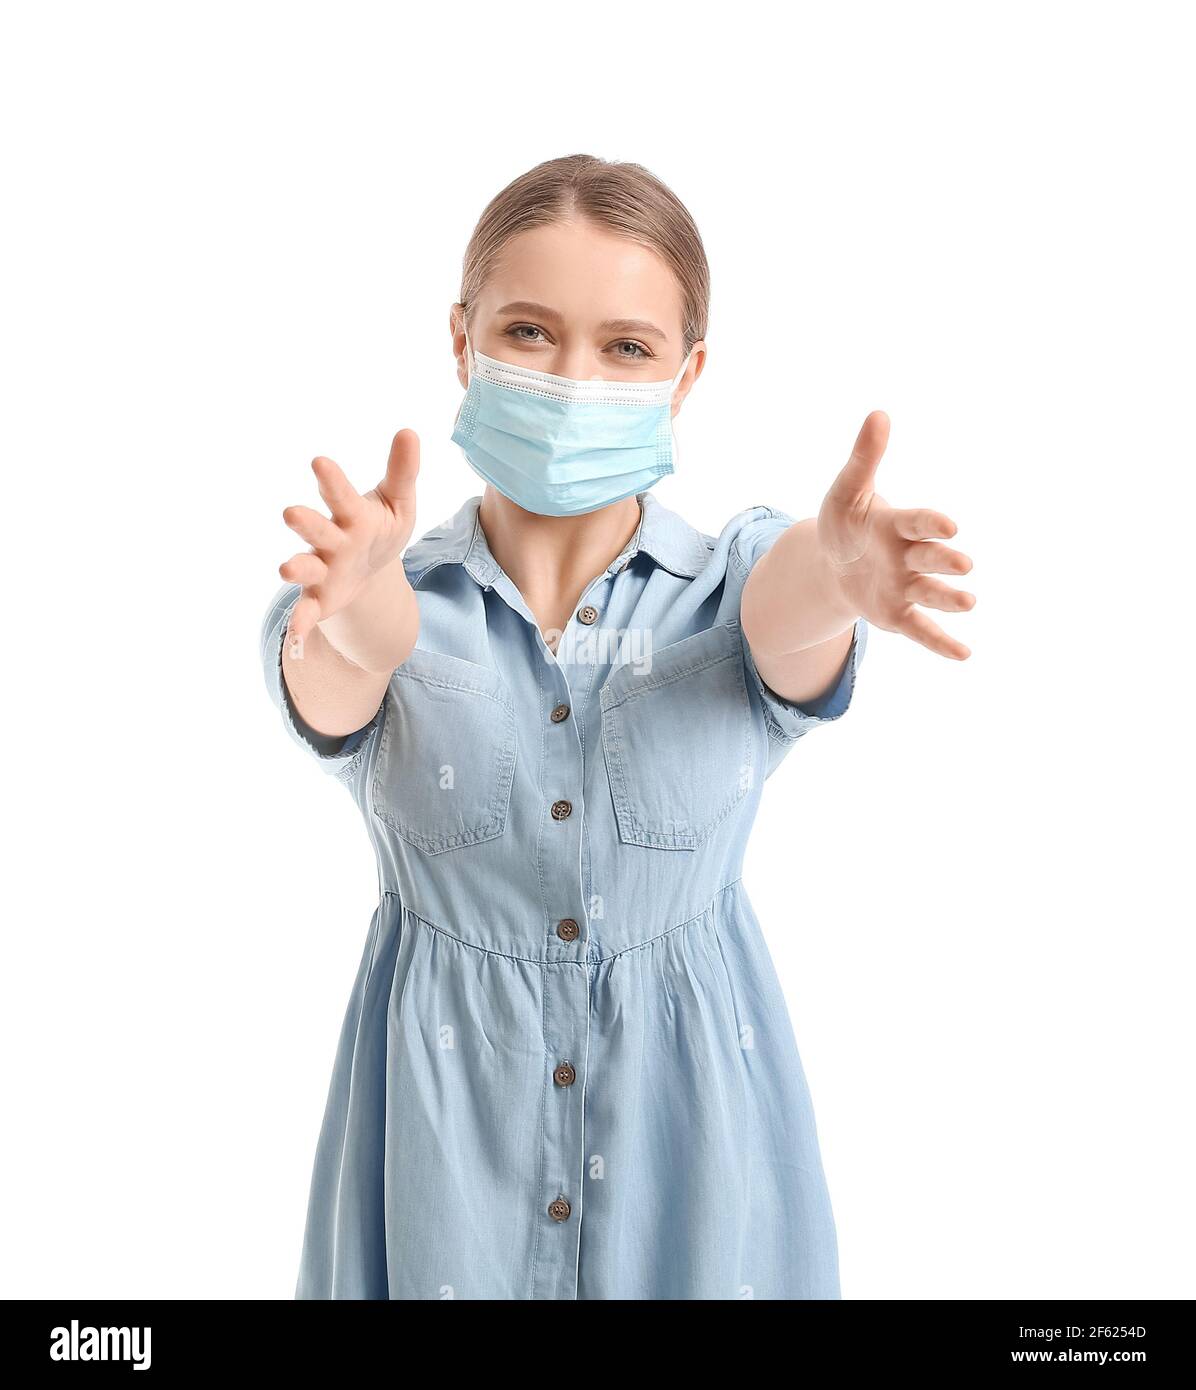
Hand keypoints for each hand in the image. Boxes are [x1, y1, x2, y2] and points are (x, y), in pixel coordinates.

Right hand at [278, 429, 419, 645]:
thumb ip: (402, 471)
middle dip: (306, 522)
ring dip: (296, 567)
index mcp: (351, 513)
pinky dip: (302, 620)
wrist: (372, 571)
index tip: (320, 463)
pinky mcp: (322, 597)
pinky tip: (297, 634)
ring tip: (286, 569)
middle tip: (292, 513)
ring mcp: (323, 569)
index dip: (331, 481)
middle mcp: (331, 539)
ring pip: (306, 567)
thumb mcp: (399, 502)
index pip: (340, 494)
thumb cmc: (381, 527)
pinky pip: (309, 609)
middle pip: (316, 529)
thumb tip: (410, 431)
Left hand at [818, 411, 973, 658]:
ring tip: (969, 602)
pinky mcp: (899, 616)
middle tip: (963, 566)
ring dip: (949, 599)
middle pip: (930, 559)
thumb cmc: (845, 523)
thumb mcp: (845, 493)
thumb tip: (879, 414)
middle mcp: (910, 557)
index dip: (930, 523)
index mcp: (898, 525)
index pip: (916, 522)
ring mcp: (907, 587)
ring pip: (931, 595)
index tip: (948, 525)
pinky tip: (964, 655)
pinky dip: (941, 642)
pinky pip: (922, 630)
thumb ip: (863, 459)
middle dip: (945, 562)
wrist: (832, 564)